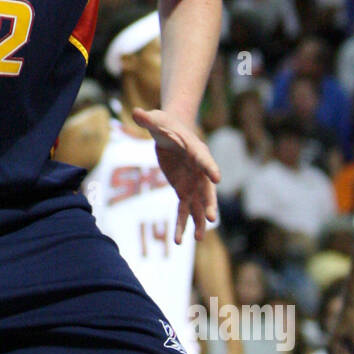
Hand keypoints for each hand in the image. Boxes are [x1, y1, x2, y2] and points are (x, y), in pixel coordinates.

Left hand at [131, 107, 219, 242]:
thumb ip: (147, 118)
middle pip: (206, 188)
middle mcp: (199, 169)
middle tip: (210, 217)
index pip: (204, 158)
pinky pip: (184, 210)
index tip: (217, 178)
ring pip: (198, 204)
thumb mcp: (155, 119)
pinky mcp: (183, 190)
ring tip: (198, 239)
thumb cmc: (164, 123)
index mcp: (195, 149)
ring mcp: (193, 182)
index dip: (210, 167)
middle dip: (208, 203)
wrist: (169, 130)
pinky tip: (179, 241)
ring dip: (198, 221)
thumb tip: (137, 112)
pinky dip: (182, 224)